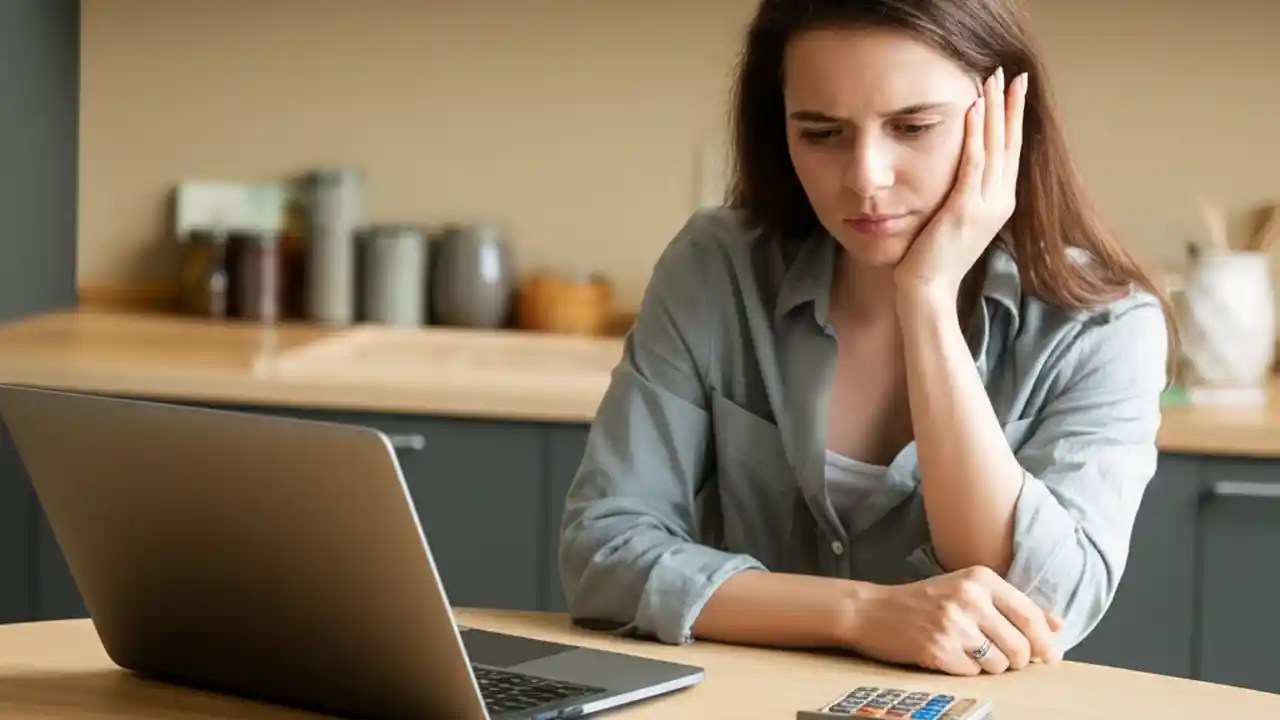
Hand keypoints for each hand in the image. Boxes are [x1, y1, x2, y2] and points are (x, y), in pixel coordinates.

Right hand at [843, 566, 1063, 675]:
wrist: (873, 611)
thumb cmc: (925, 601)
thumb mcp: (969, 591)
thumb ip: (1013, 606)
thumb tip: (1057, 626)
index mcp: (980, 578)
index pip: (1029, 616)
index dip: (1045, 641)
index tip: (1051, 655)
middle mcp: (969, 598)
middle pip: (1020, 646)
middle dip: (1017, 659)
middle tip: (1002, 656)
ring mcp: (953, 625)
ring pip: (1000, 664)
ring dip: (991, 666)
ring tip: (969, 651)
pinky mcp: (938, 649)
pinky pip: (974, 673)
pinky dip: (967, 670)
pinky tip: (950, 655)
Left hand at [893, 67, 1028, 299]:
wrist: (929, 290)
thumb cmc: (935, 257)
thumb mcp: (957, 219)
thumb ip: (964, 193)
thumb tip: (960, 169)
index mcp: (1000, 202)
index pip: (1011, 151)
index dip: (1013, 118)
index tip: (1013, 88)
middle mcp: (1000, 201)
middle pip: (1010, 143)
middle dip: (1009, 105)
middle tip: (1010, 72)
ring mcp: (986, 206)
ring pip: (996, 147)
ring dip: (994, 110)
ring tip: (993, 80)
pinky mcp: (964, 210)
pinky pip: (973, 164)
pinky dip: (975, 136)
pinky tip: (973, 110)